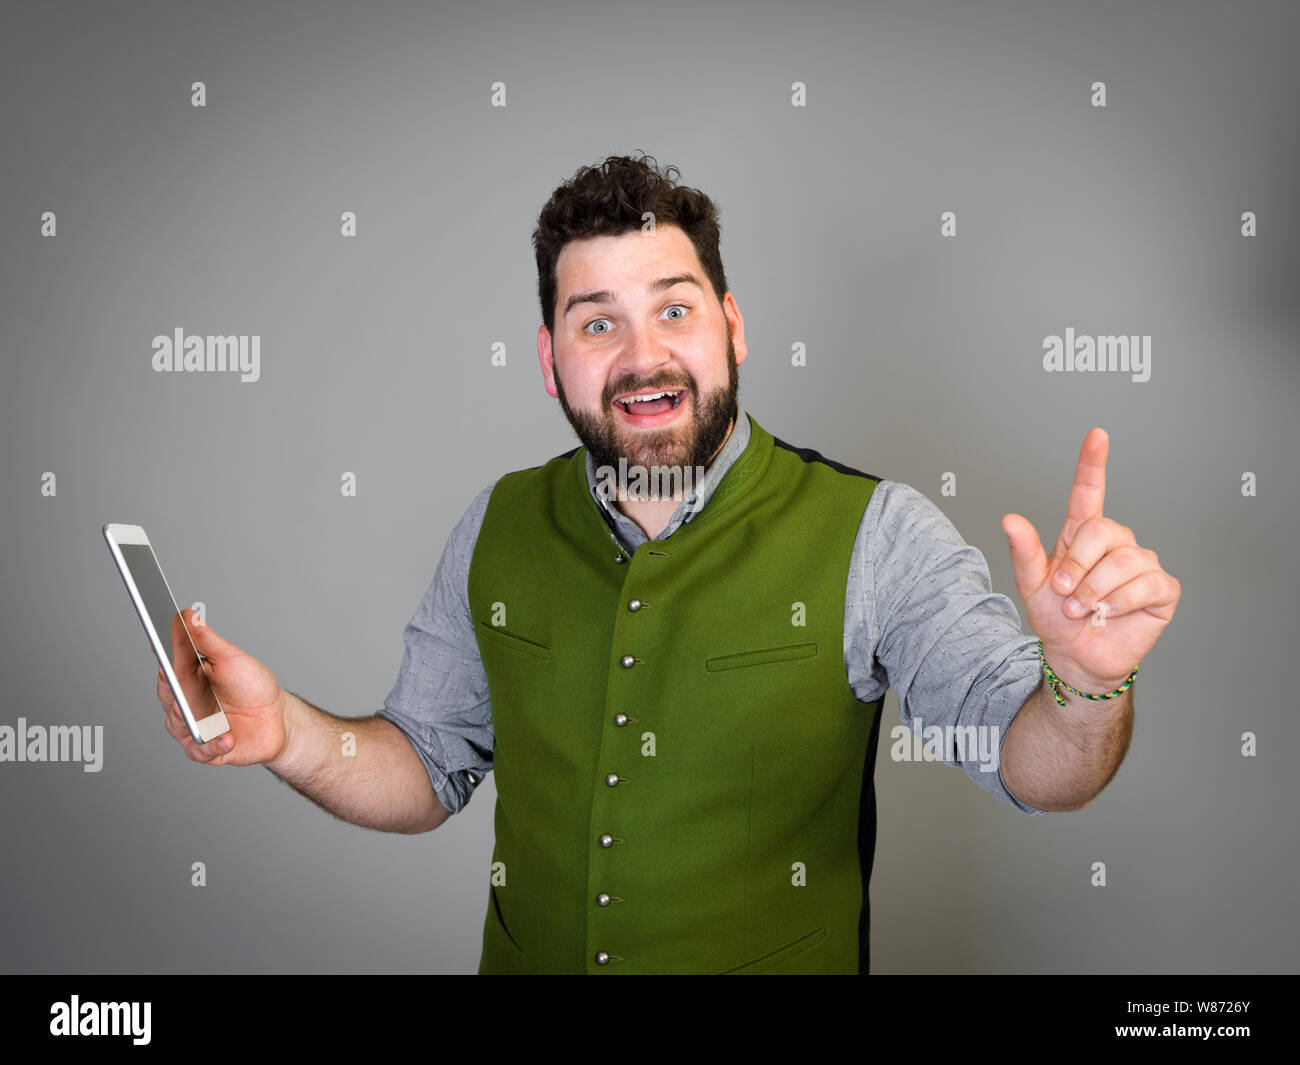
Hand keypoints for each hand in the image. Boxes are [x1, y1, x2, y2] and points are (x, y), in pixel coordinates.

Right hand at [156, 608, 290, 766]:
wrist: (278, 718)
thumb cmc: (252, 686)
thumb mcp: (232, 659)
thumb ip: (208, 640)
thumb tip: (188, 616)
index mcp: (188, 678)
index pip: (170, 665)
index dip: (163, 655)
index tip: (158, 643)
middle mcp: (184, 703)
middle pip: (170, 695)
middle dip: (171, 688)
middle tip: (172, 678)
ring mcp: (193, 727)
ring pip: (178, 724)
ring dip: (186, 719)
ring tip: (190, 713)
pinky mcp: (206, 750)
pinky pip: (201, 751)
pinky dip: (213, 745)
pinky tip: (226, 738)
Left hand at [1002, 428, 1179, 693]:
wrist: (1076, 656)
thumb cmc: (1056, 617)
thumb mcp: (1032, 585)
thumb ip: (1024, 551)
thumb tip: (1010, 518)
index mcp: (1082, 535)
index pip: (1089, 492)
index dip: (1093, 463)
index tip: (1097, 436)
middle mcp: (1115, 543)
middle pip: (1102, 531)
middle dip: (1077, 566)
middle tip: (1064, 594)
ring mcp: (1141, 564)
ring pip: (1123, 560)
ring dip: (1095, 591)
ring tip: (1082, 609)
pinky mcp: (1161, 588)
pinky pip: (1145, 583)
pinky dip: (1119, 602)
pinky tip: (1108, 613)